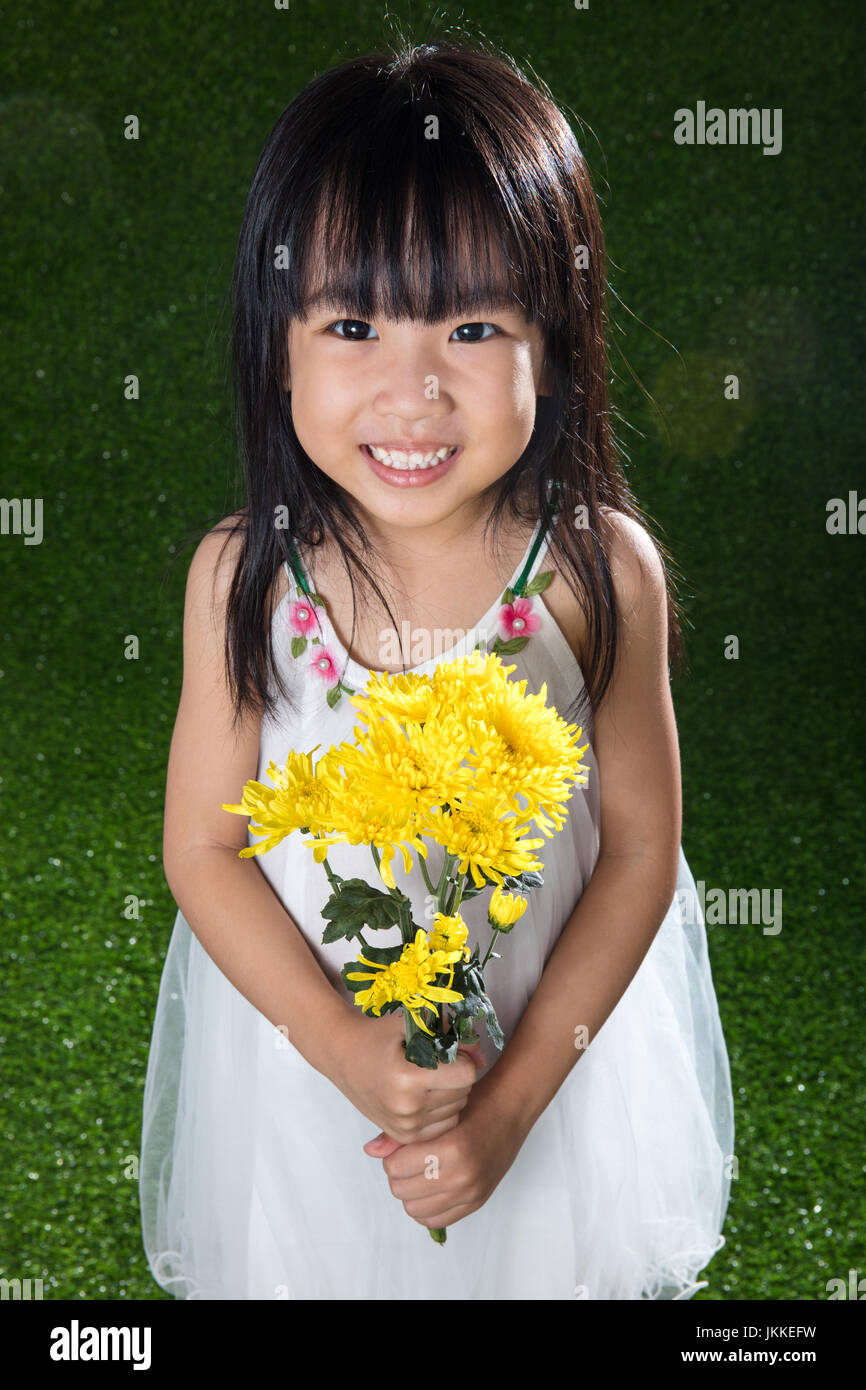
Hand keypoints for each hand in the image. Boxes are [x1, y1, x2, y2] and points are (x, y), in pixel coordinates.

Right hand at [332, 1010, 485, 1145]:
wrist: (343, 1056)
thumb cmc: (378, 1036)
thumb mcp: (413, 1025)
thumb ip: (451, 1036)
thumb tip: (482, 1057)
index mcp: (408, 1077)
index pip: (466, 1074)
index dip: (463, 1059)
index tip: (447, 1051)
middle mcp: (407, 1107)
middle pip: (463, 1093)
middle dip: (458, 1076)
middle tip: (436, 1062)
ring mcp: (404, 1125)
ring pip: (457, 1110)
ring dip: (451, 1094)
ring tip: (429, 1078)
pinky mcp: (403, 1136)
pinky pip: (444, 1126)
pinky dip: (443, 1110)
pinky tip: (426, 1095)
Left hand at [364, 1062, 529, 1231]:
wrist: (511, 1110)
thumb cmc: (474, 1104)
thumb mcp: (438, 1113)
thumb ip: (401, 1134)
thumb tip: (369, 1151)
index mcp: (452, 1148)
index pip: (396, 1167)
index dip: (392, 1156)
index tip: (401, 1147)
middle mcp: (463, 1176)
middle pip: (402, 1190)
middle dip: (398, 1175)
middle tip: (407, 1159)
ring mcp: (471, 1192)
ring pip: (414, 1209)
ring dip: (410, 1193)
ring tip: (419, 1173)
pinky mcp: (476, 1202)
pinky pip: (435, 1221)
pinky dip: (425, 1208)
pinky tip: (429, 1188)